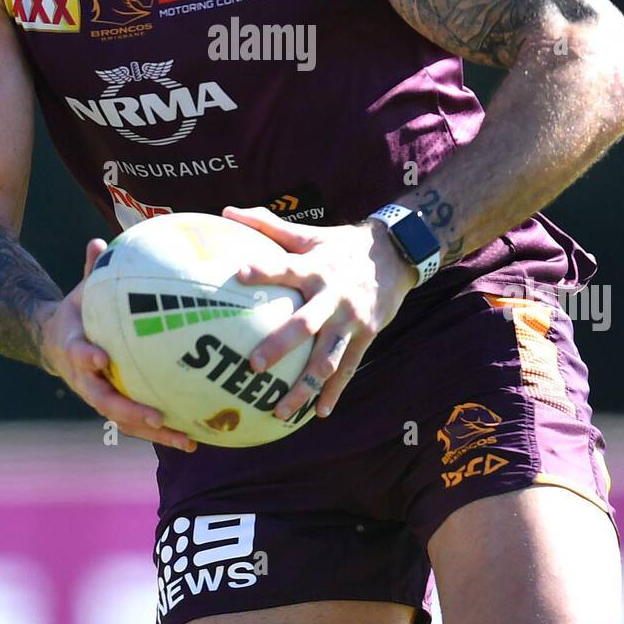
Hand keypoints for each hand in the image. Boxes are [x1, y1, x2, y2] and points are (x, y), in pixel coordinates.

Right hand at [39, 238, 196, 452]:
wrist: (53, 342)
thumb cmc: (77, 311)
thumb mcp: (81, 290)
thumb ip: (90, 270)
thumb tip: (98, 241)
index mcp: (72, 347)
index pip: (77, 353)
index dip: (87, 358)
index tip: (102, 358)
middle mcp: (84, 378)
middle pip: (103, 401)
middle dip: (130, 411)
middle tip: (157, 416)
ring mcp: (98, 396)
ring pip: (123, 421)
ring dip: (153, 433)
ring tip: (186, 439)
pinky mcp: (113, 406)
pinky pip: (137, 423)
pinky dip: (162, 433)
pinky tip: (195, 438)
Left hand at [221, 204, 415, 420]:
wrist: (396, 254)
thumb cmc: (340, 245)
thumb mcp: (308, 234)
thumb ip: (268, 226)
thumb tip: (227, 210)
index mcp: (316, 268)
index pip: (287, 267)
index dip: (266, 270)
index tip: (240, 274)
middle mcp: (333, 296)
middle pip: (306, 325)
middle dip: (281, 345)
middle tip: (254, 365)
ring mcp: (351, 320)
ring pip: (327, 359)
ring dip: (305, 387)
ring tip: (279, 410)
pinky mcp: (366, 335)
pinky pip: (348, 369)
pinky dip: (334, 392)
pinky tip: (319, 414)